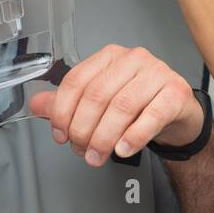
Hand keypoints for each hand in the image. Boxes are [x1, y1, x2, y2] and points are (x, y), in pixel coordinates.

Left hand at [27, 45, 204, 166]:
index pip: (77, 80)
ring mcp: (157, 73)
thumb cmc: (138, 103)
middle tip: (81, 150)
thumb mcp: (101, 102)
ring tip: (98, 155)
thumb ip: (68, 104)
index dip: (63, 111)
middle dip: (83, 129)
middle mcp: (133, 59)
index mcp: (109, 57)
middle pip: (97, 95)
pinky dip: (134, 136)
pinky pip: (152, 116)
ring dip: (105, 138)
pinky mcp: (176, 93)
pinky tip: (123, 149)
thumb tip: (36, 105)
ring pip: (122, 107)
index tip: (60, 134)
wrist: (177, 110)